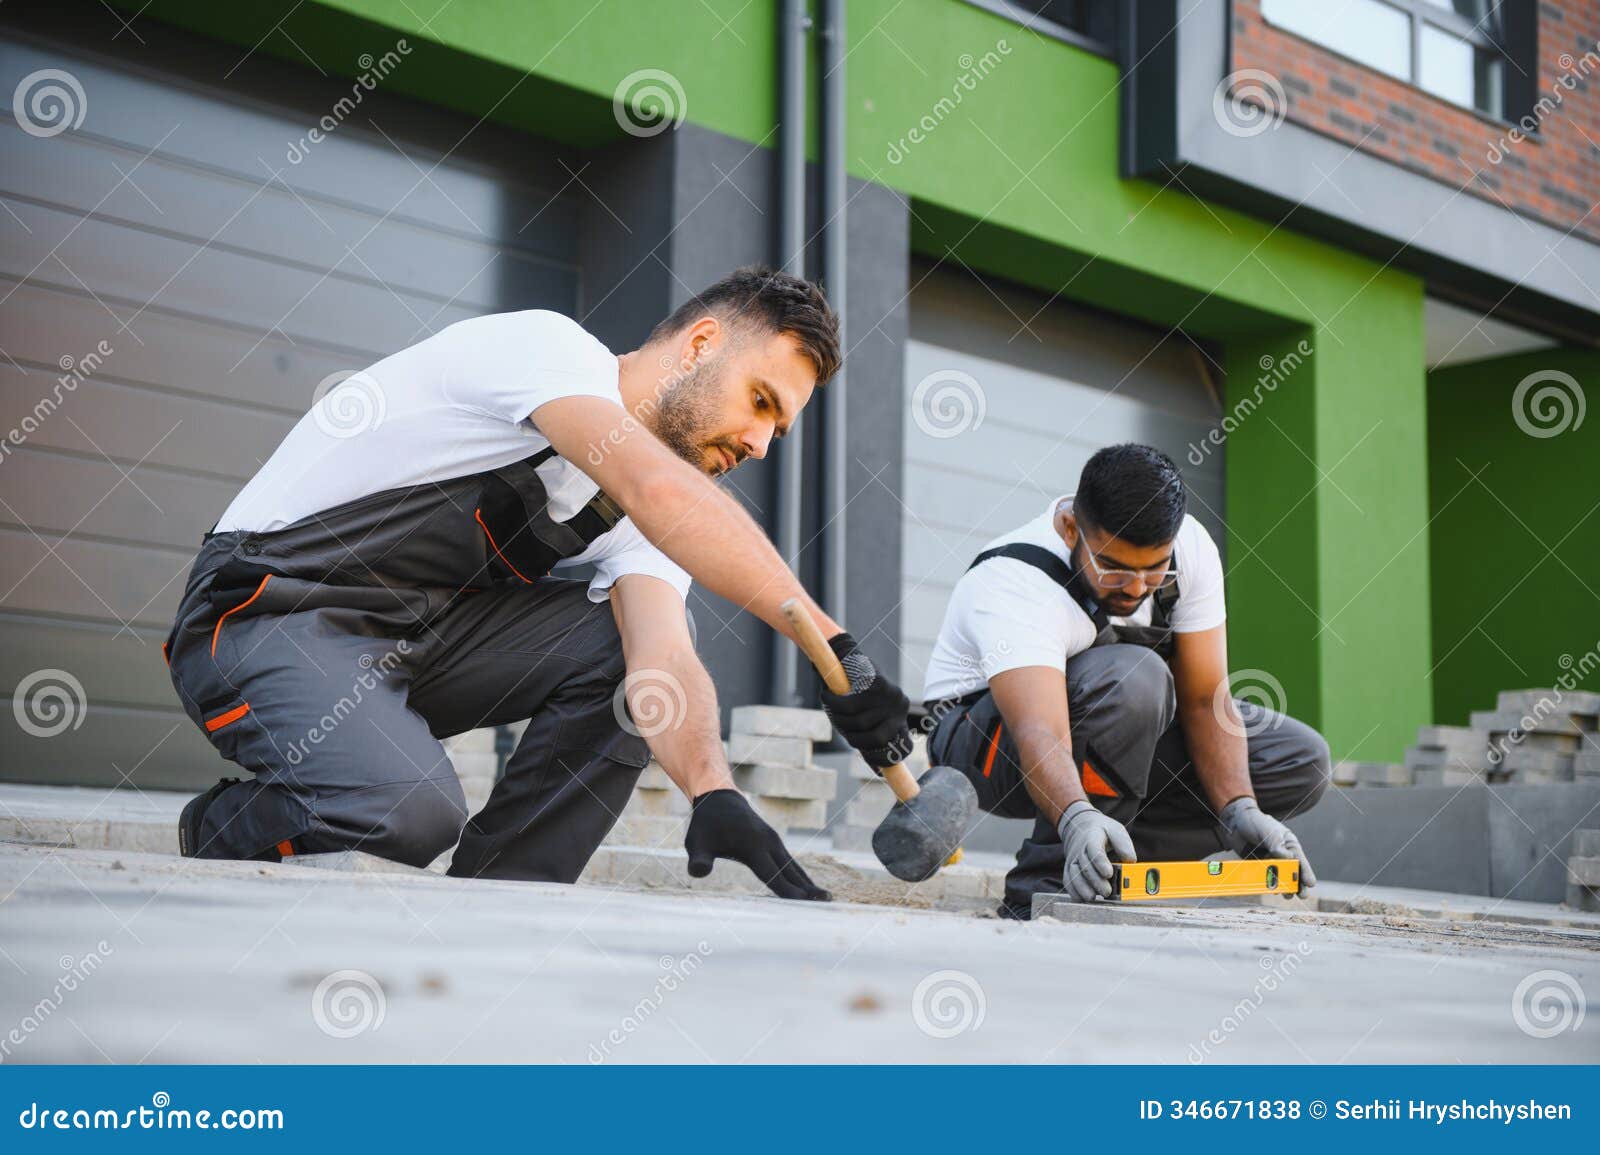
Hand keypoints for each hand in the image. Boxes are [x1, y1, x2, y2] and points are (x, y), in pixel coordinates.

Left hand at [684, 789, 829, 900]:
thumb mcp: (696, 843)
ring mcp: (773, 841)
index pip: (773, 874)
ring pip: (794, 866)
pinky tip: (806, 886)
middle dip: (808, 888)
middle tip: (827, 902)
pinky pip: (789, 862)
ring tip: (825, 898)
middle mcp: (769, 843)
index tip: (805, 902)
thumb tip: (698, 873)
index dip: (788, 890)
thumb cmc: (706, 824)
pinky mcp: (773, 842)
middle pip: (791, 871)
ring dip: (808, 882)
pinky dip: (800, 875)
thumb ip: (699, 860)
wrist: (718, 798)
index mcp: (753, 846)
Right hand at [817, 631, 912, 770]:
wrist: (843, 654)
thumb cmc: (851, 692)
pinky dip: (834, 703)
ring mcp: (891, 694)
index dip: (883, 759)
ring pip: (861, 723)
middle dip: (853, 737)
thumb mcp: (863, 717)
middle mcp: (901, 705)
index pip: (901, 747)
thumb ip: (869, 738)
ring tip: (831, 707)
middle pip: (876, 739)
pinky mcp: (876, 683)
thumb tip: (880, 773)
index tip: (871, 762)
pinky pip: (850, 705)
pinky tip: (827, 695)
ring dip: (839, 719)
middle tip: (839, 724)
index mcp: (900, 715)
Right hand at [1057, 800, 1135, 901]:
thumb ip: (1124, 845)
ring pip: (1074, 874)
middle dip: (1095, 881)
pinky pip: (1068, 881)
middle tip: (1107, 891)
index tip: (1109, 873)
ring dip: (1082, 888)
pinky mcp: (1070, 868)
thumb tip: (1131, 861)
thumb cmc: (1102, 831)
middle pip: (1085, 866)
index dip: (1100, 862)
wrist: (1080, 826)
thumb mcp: (1116, 830)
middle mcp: (1080, 849)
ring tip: (1092, 897)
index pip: (1094, 849)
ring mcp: (1073, 859)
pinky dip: (1074, 891)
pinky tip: (1082, 899)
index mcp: (1092, 837)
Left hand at [1218, 796, 1316, 889]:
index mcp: (1289, 844)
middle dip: (1298, 883)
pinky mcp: (1260, 865)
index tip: (1310, 883)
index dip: (1305, 872)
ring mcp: (1271, 860)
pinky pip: (1266, 877)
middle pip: (1293, 871)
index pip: (1300, 859)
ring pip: (1281, 876)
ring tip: (1288, 896)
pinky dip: (1270, 884)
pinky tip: (1272, 890)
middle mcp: (1282, 854)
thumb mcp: (1268, 831)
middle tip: (1302, 895)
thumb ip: (1276, 844)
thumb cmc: (1255, 822)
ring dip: (1285, 886)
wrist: (1233, 822)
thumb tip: (1287, 858)